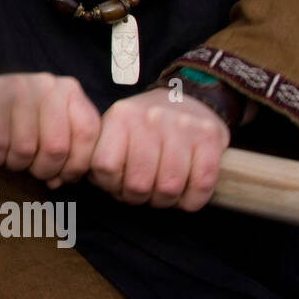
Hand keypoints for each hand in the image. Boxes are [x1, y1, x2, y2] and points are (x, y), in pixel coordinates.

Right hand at [0, 73, 99, 187]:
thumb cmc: (25, 122)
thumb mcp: (52, 131)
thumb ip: (67, 155)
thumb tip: (60, 181)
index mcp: (71, 91)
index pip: (87, 133)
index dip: (77, 164)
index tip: (64, 177)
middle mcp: (49, 84)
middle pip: (56, 146)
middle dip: (44, 170)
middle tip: (34, 171)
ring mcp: (20, 86)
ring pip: (25, 148)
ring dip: (18, 165)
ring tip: (14, 159)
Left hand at [89, 88, 228, 210]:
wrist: (187, 97)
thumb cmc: (145, 127)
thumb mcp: (116, 130)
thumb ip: (101, 154)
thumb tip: (88, 183)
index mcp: (121, 116)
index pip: (105, 166)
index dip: (110, 185)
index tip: (118, 185)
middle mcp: (150, 117)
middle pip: (138, 183)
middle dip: (139, 198)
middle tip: (143, 193)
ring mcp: (182, 126)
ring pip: (169, 188)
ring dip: (165, 201)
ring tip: (162, 193)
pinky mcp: (210, 136)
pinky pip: (202, 184)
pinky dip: (193, 200)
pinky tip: (186, 194)